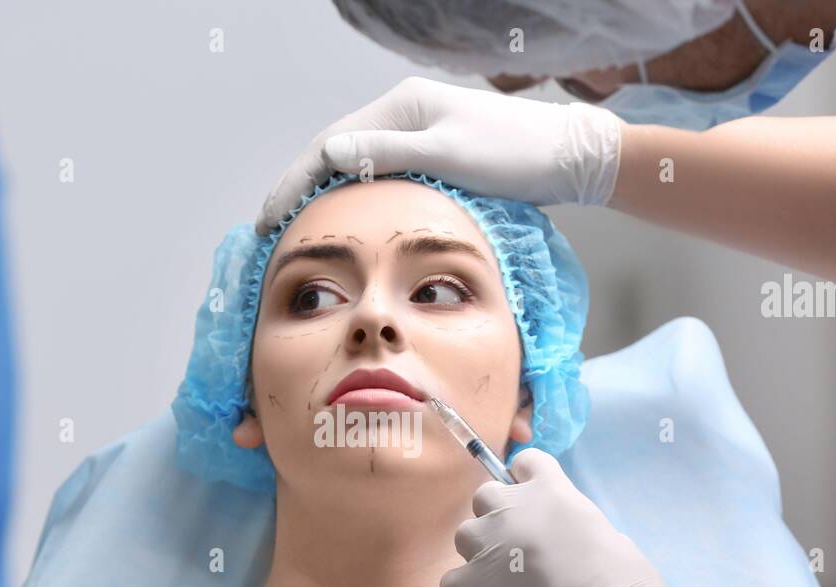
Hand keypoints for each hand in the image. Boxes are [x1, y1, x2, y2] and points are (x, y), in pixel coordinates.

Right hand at [256, 76, 623, 232]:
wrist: (568, 158)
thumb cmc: (514, 157)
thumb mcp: (449, 156)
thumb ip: (388, 153)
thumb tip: (327, 155)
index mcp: (401, 107)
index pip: (327, 145)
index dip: (292, 182)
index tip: (268, 219)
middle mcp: (403, 114)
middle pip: (334, 153)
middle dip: (297, 189)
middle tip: (267, 229)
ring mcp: (417, 133)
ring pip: (354, 165)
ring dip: (320, 194)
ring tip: (293, 229)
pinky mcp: (433, 154)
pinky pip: (378, 175)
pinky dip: (353, 197)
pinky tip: (343, 223)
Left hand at [440, 448, 692, 586]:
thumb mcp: (614, 543)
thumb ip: (578, 530)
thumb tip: (566, 543)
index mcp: (554, 493)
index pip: (524, 462)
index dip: (527, 484)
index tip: (533, 507)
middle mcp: (513, 510)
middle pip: (486, 497)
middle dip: (500, 520)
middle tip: (523, 556)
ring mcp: (486, 547)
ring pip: (466, 537)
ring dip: (482, 556)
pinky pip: (452, 582)